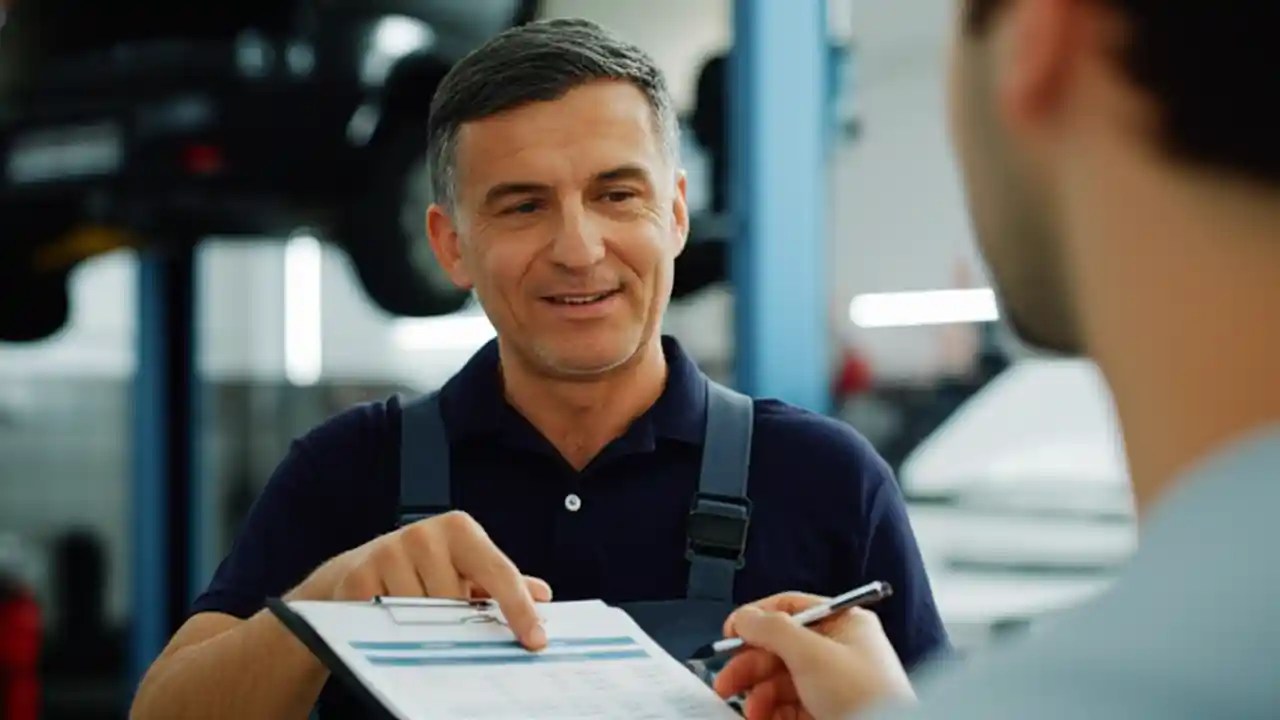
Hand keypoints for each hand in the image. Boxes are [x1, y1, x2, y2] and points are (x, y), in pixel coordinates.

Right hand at [292, 511, 551, 648]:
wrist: (357, 569)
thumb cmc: (423, 571)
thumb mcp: (464, 569)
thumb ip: (500, 582)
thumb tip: (542, 595)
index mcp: (459, 529)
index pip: (499, 572)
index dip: (519, 608)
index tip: (535, 638)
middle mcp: (424, 535)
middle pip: (458, 602)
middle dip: (458, 622)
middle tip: (450, 626)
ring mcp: (388, 553)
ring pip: (423, 616)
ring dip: (424, 628)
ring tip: (415, 617)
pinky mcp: (358, 578)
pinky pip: (389, 623)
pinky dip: (394, 630)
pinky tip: (389, 621)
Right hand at [714, 593, 915, 719]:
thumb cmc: (868, 696)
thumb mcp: (812, 653)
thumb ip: (772, 630)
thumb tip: (744, 617)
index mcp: (843, 624)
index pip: (791, 609)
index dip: (757, 618)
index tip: (729, 633)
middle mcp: (839, 650)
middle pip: (780, 649)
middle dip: (750, 666)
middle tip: (726, 682)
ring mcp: (833, 684)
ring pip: (782, 681)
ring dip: (759, 695)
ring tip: (750, 710)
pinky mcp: (827, 712)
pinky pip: (790, 707)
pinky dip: (772, 713)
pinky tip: (762, 718)